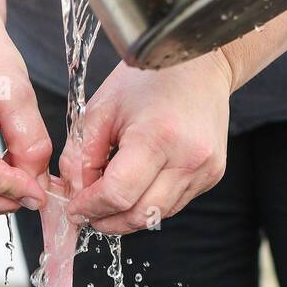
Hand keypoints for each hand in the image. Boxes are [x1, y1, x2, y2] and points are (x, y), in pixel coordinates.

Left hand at [60, 53, 232, 233]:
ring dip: (127, 215)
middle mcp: (187, 159)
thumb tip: (76, 194)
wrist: (201, 66)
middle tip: (88, 213)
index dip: (90, 207)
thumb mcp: (102, 108)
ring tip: (109, 197)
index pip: (118, 194)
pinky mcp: (211, 176)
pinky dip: (148, 203)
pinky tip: (136, 186)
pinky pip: (172, 205)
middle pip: (139, 215)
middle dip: (108, 220)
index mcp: (157, 137)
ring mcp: (204, 170)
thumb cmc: (148, 80)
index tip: (75, 209)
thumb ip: (81, 155)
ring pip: (156, 215)